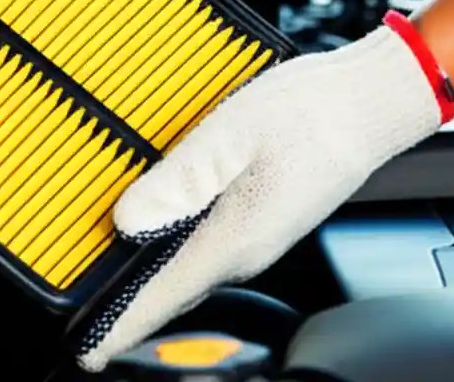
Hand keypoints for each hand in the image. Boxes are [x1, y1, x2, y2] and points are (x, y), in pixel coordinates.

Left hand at [75, 12, 453, 370]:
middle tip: (86, 314)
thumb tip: (128, 220)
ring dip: (145, 277)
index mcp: (234, 240)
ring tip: (106, 278)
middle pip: (170, 292)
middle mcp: (245, 252)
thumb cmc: (308, 113)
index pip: (163, 301)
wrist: (368, 104)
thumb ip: (176, 180)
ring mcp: (255, 240)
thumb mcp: (228, 137)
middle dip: (126, 307)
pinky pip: (201, 249)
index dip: (119, 328)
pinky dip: (168, 252)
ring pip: (184, 270)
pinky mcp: (259, 222)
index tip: (89, 349)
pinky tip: (150, 232)